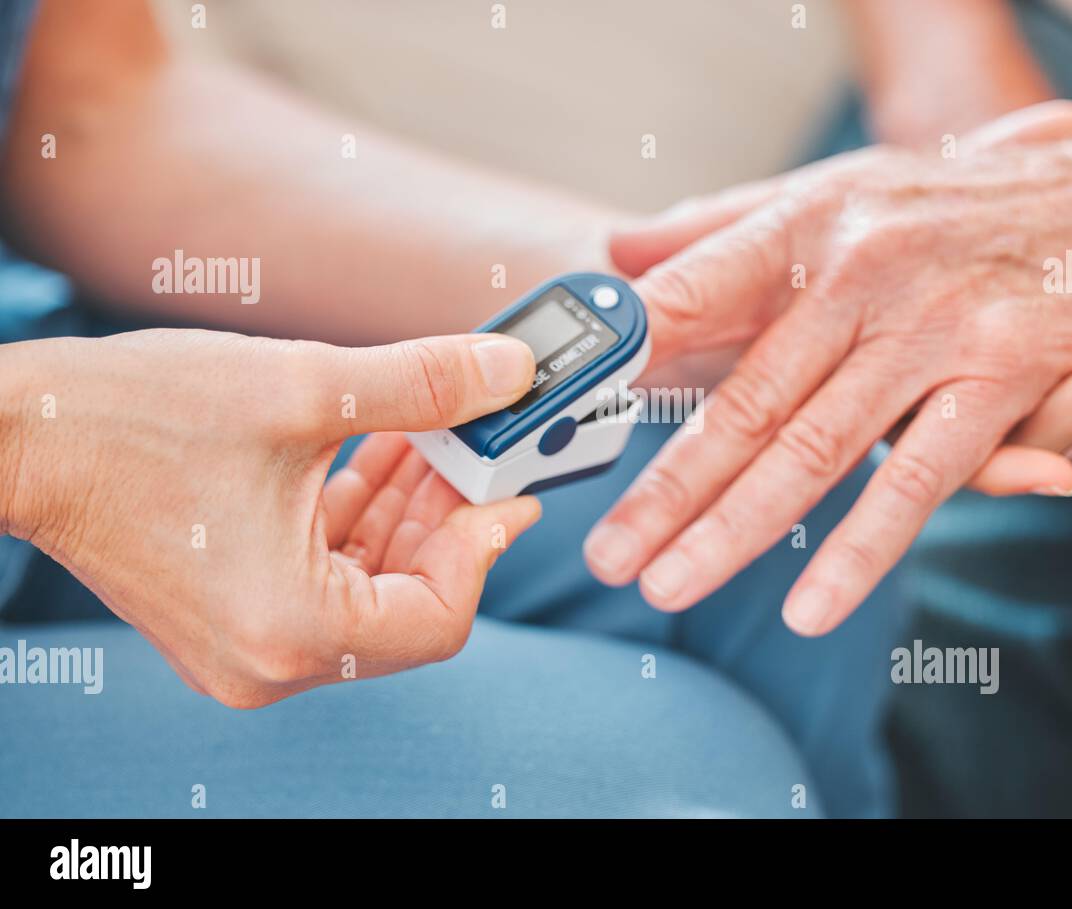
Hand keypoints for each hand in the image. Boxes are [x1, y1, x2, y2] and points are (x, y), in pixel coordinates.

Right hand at [1, 328, 539, 706]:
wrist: (20, 435)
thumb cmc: (136, 419)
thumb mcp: (303, 391)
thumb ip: (421, 384)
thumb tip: (509, 367)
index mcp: (294, 631)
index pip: (438, 617)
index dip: (486, 547)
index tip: (515, 487)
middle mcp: (271, 660)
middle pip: (406, 599)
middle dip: (449, 515)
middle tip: (485, 445)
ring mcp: (247, 643)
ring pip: (366, 582)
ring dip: (406, 508)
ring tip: (438, 433)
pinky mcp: (230, 614)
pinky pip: (322, 575)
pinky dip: (357, 516)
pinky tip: (384, 449)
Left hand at [584, 104, 1071, 635]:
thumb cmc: (955, 206)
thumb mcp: (832, 194)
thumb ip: (722, 232)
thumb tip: (616, 254)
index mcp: (807, 227)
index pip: (693, 295)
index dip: (623, 360)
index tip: (564, 421)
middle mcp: (862, 272)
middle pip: (744, 399)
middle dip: (666, 486)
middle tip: (605, 553)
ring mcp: (932, 326)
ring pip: (815, 446)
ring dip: (735, 527)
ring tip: (667, 584)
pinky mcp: (1002, 374)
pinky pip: (919, 476)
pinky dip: (862, 547)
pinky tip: (809, 606)